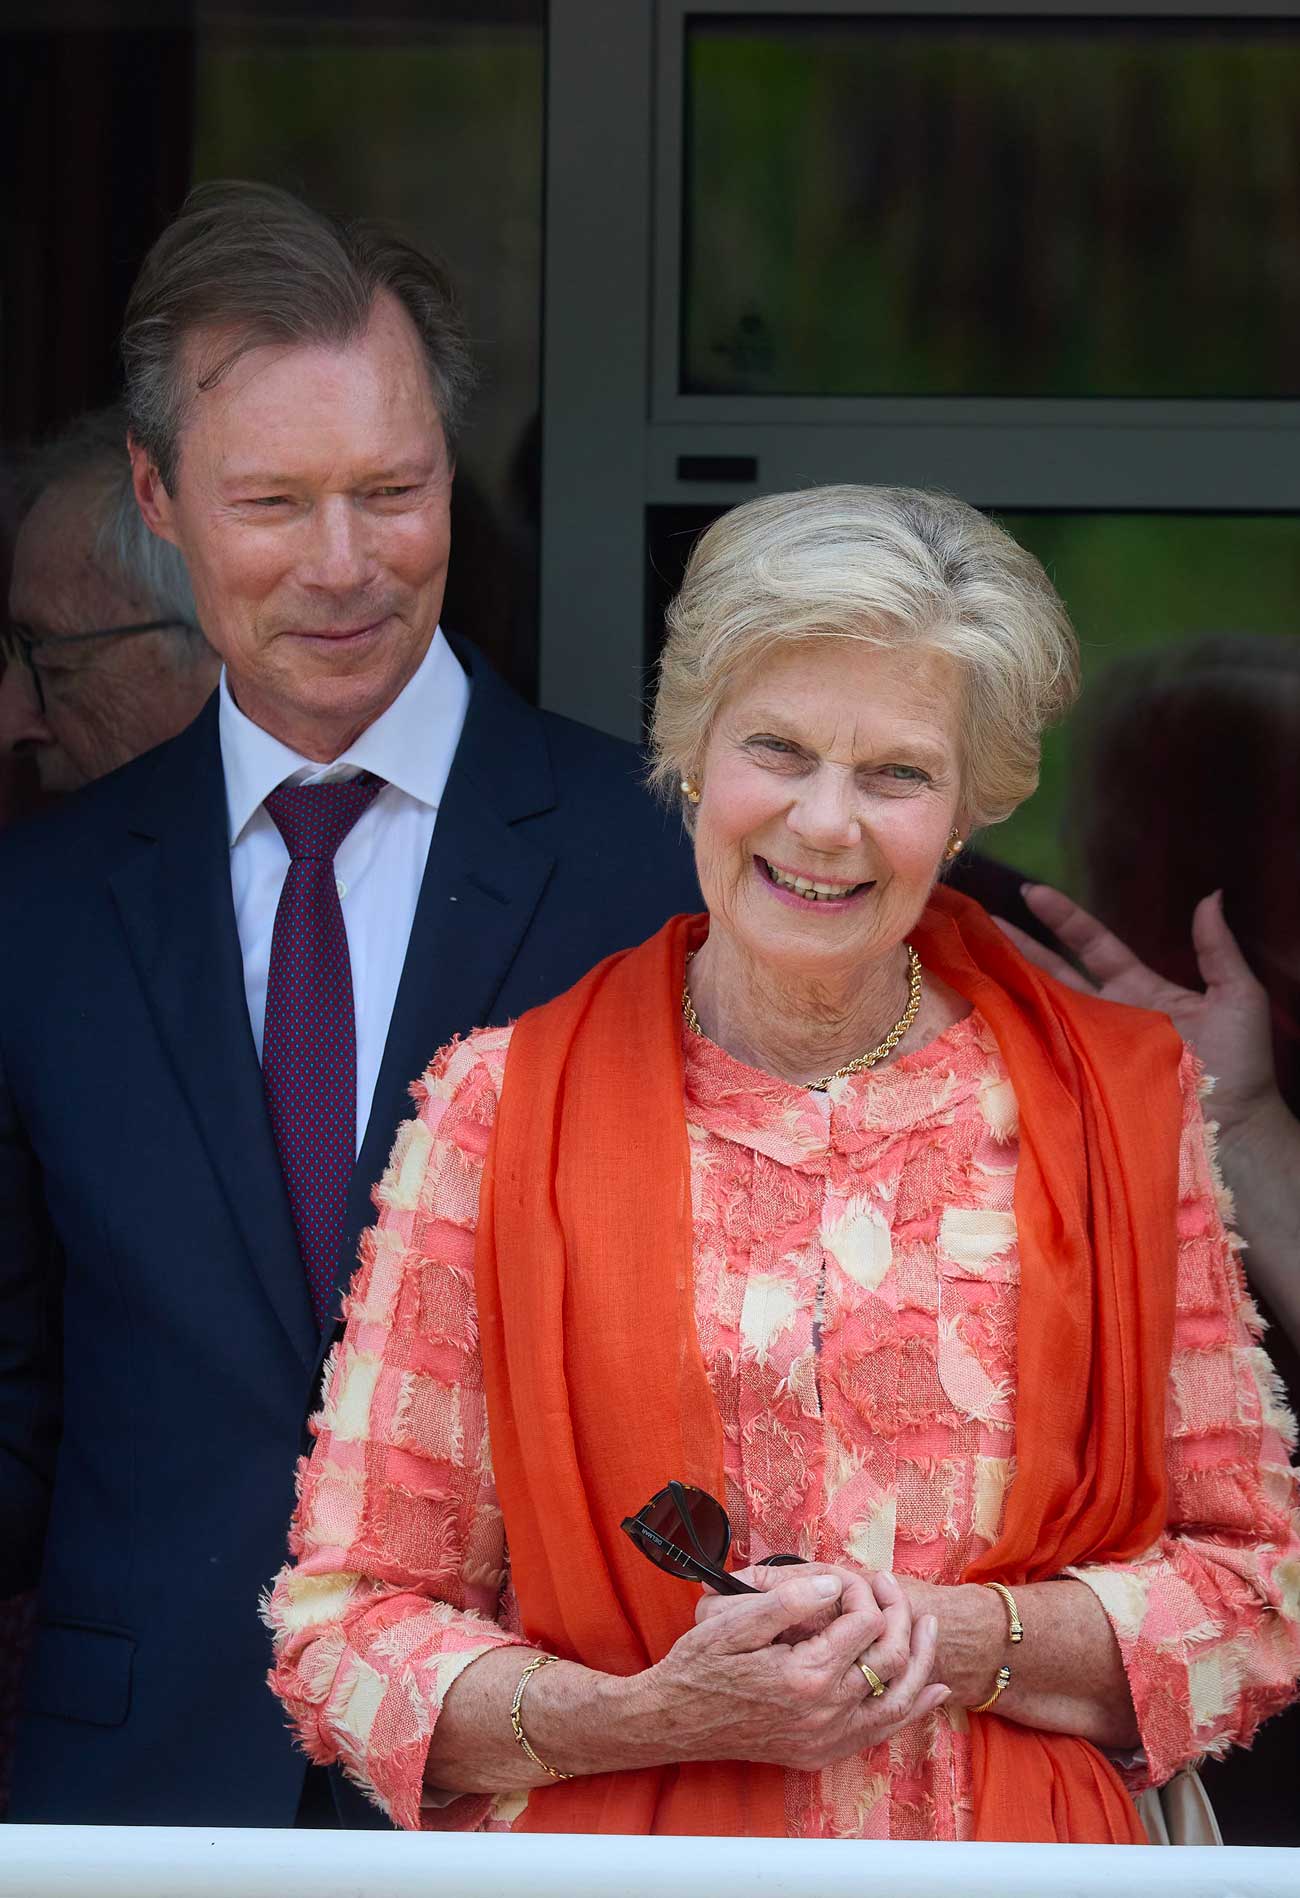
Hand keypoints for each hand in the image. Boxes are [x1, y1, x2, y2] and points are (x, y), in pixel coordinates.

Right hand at [635, 1568, 947, 1772]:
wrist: (675, 1720)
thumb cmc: (699, 1665)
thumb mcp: (733, 1622)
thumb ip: (788, 1601)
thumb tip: (833, 1584)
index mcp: (805, 1674)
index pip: (864, 1621)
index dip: (862, 1591)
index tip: (846, 1577)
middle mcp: (824, 1712)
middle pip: (890, 1657)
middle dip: (897, 1614)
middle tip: (886, 1585)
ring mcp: (826, 1737)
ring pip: (897, 1699)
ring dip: (920, 1660)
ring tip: (927, 1625)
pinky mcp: (822, 1752)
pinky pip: (881, 1732)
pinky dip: (912, 1709)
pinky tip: (933, 1690)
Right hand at [997, 885, 1279, 1132]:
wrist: (1235, 1126)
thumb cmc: (1240, 1065)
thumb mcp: (1237, 995)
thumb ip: (1217, 948)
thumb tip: (1208, 897)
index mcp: (1138, 990)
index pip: (1094, 946)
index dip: (1064, 919)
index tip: (1032, 892)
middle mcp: (1106, 1015)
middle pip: (1054, 972)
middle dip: (1018, 946)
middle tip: (980, 923)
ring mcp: (1090, 1046)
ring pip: (1041, 1007)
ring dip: (1008, 982)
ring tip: (971, 957)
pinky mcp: (1083, 1076)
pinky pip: (1045, 1050)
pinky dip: (1018, 1032)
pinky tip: (988, 1012)